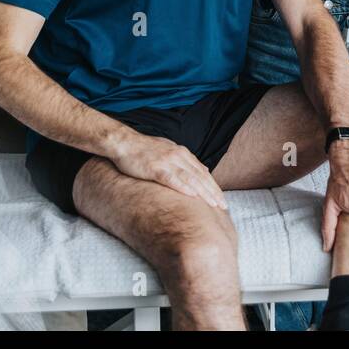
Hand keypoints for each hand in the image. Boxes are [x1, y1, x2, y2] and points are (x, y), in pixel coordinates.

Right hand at [111, 133, 227, 210]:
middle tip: (224, 206)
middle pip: (200, 176)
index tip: (222, 199)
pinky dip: (184, 187)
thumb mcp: (170, 150)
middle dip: (213, 192)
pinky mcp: (155, 168)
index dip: (213, 186)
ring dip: (204, 192)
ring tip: (213, 204)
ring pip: (190, 179)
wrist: (124, 143)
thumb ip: (186, 161)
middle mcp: (178, 156)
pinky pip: (172, 179)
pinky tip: (193, 196)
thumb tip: (204, 170)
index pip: (202, 172)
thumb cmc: (144, 149)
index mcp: (182, 153)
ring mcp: (167, 162)